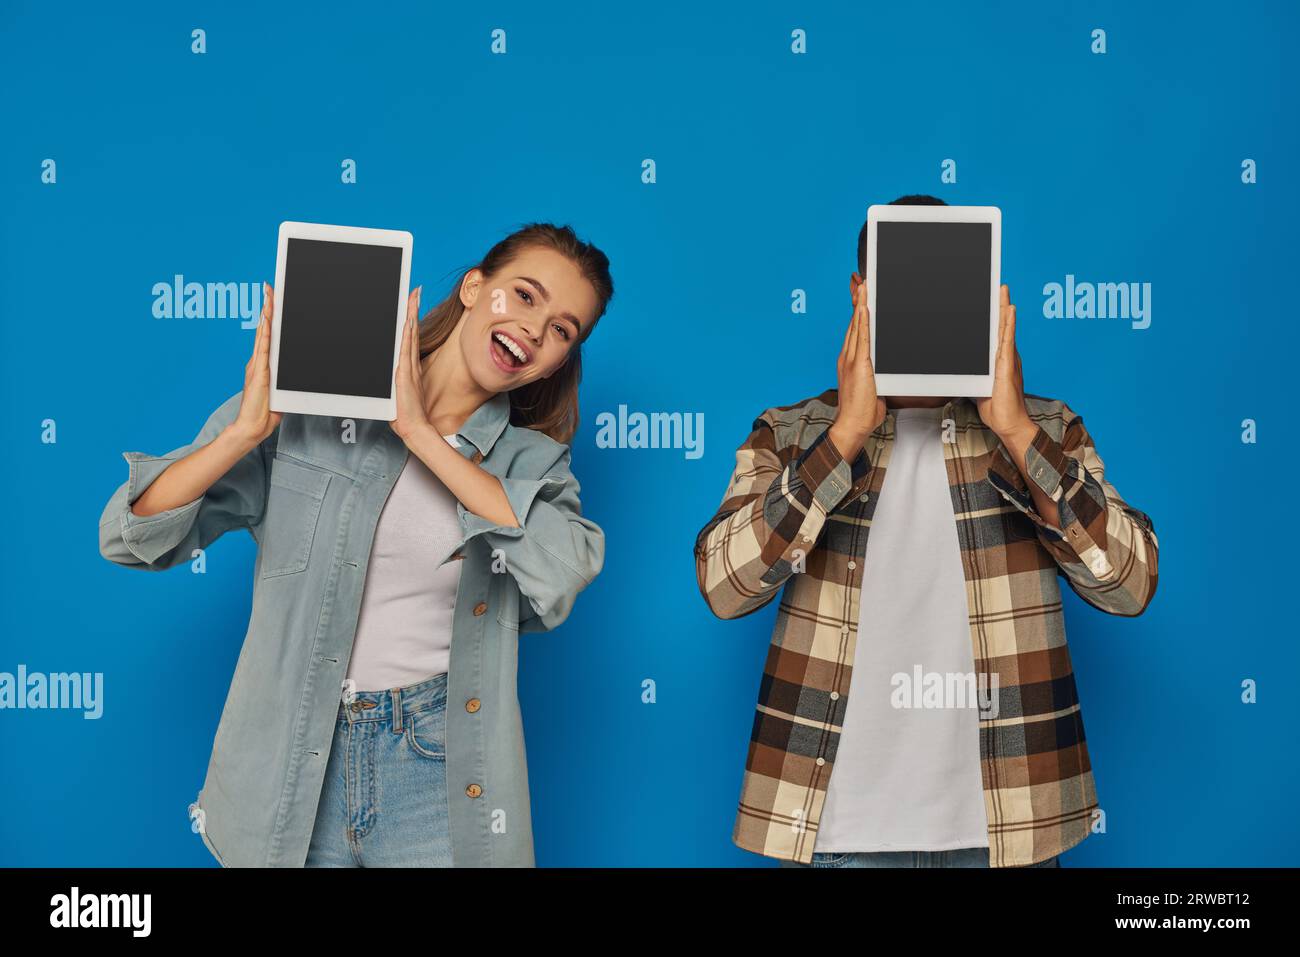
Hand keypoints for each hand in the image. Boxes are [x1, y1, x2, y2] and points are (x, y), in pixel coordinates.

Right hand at [230, 282, 282, 446]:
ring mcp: (257, 365)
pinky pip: (263, 349)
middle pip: (264, 329)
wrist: (252, 426)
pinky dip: (265, 334)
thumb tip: (296, 377)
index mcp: (263, 364)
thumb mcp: (279, 391)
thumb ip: (284, 380)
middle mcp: (258, 361)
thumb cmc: (265, 411)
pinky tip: (267, 322)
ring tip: (269, 297)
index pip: (267, 335)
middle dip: (267, 308)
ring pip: (263, 334)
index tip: (271, 301)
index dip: (269, 317)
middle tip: (269, 289)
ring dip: (267, 315)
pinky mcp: (259, 372)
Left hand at [389, 285, 431, 442]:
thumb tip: (388, 379)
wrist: (414, 427)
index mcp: (409, 366)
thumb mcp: (397, 393)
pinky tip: (408, 322)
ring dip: (411, 316)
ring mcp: (408, 367)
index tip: (412, 305)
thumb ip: (394, 383)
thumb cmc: (405, 414)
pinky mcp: (404, 374)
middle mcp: (410, 363)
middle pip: (412, 331)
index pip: (410, 338)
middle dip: (412, 310)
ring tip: (412, 298)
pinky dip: (408, 335)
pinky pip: (406, 350)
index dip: (411, 320)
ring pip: (410, 336)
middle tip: (415, 292)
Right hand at [828, 279, 886, 460]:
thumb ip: (877, 374)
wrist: (852, 424)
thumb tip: (885, 370)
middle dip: (857, 300)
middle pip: (853, 322)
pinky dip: (862, 321)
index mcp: (850, 360)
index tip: (859, 295)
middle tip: (860, 281)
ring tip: (863, 285)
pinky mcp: (858, 365)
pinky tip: (864, 308)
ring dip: (860, 304)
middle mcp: (848, 356)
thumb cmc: (862, 411)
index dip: (857, 311)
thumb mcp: (872, 387)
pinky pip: (861, 338)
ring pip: (856, 325)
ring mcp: (851, 359)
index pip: (854, 330)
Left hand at [975, 283, 1033, 440]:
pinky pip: (1008, 341)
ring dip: (1004, 309)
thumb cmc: (996, 408)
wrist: (1009, 424)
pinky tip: (1010, 310)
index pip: (996, 334)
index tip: (991, 300)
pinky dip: (1008, 325)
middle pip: (1002, 326)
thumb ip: (972, 375)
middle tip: (999, 285)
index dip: (995, 317)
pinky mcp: (1007, 366)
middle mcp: (1006, 356)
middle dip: (1000, 306)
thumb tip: (959, 371)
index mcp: (999, 360)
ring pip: (1006, 329)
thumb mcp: (979, 387)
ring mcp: (1008, 360)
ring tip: (1003, 290)